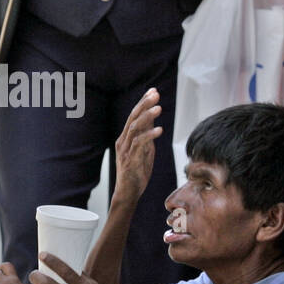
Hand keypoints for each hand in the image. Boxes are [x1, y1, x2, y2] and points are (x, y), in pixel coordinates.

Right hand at [114, 89, 162, 203]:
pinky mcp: (131, 159)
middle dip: (144, 104)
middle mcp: (123, 141)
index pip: (133, 116)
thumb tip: (154, 124)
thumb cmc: (136, 173)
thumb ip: (147, 138)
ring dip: (147, 117)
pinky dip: (149, 135)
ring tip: (158, 108)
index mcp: (125, 138)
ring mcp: (126, 150)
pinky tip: (160, 130)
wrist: (128, 192)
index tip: (153, 91)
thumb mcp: (144, 151)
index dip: (142, 102)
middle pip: (133, 118)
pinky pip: (139, 144)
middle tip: (155, 94)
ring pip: (135, 128)